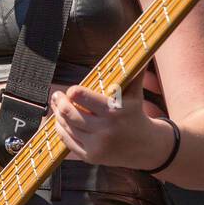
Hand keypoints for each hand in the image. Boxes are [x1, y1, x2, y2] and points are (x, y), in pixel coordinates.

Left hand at [48, 78, 173, 170]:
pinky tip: (60, 122)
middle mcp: (105, 129)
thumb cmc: (136, 114)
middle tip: (57, 96)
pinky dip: (61, 130)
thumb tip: (142, 47)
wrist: (146, 148)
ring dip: (58, 115)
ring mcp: (97, 145)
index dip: (73, 92)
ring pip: (66, 126)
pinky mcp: (91, 157)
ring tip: (57, 107)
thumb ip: (134, 70)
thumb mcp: (136, 93)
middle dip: (59, 102)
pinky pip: (68, 141)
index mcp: (115, 110)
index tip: (72, 90)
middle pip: (69, 112)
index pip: (81, 97)